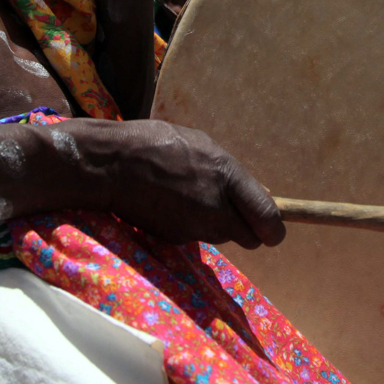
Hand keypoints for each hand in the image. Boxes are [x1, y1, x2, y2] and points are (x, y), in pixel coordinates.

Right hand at [65, 118, 284, 248]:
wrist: (110, 165)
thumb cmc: (156, 144)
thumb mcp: (202, 145)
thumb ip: (230, 173)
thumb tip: (256, 193)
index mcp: (227, 176)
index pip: (268, 218)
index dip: (273, 228)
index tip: (272, 229)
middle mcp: (216, 207)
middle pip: (249, 238)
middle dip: (245, 228)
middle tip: (230, 211)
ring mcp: (195, 227)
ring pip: (221, 237)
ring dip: (215, 225)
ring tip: (192, 198)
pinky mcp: (175, 239)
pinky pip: (196, 236)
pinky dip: (190, 225)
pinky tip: (172, 204)